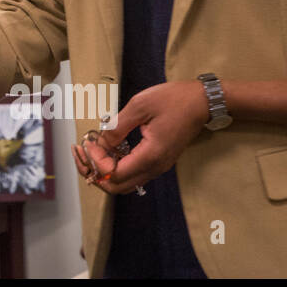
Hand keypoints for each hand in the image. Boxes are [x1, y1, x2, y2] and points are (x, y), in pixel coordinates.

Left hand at [72, 81, 210, 194]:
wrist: (202, 101)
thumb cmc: (173, 100)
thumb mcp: (139, 106)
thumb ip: (117, 128)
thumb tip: (98, 143)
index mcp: (151, 156)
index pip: (114, 175)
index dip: (96, 162)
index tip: (88, 142)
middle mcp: (155, 167)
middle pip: (117, 187)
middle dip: (95, 173)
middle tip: (83, 152)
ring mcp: (159, 166)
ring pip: (125, 182)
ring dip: (105, 170)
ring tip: (92, 149)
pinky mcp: (159, 160)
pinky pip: (133, 172)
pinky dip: (117, 165)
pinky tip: (108, 147)